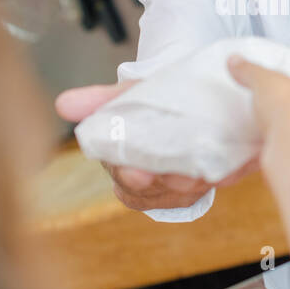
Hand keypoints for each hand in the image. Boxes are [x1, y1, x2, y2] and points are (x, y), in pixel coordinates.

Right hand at [55, 80, 231, 212]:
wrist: (189, 94)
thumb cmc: (152, 100)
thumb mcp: (125, 97)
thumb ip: (97, 101)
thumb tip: (61, 104)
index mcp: (126, 167)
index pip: (126, 184)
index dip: (131, 179)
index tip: (137, 172)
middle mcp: (153, 184)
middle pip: (159, 193)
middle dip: (168, 183)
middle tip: (180, 173)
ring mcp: (182, 186)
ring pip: (188, 193)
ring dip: (197, 181)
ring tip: (205, 167)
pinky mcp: (211, 180)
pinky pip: (216, 184)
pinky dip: (223, 175)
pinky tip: (227, 166)